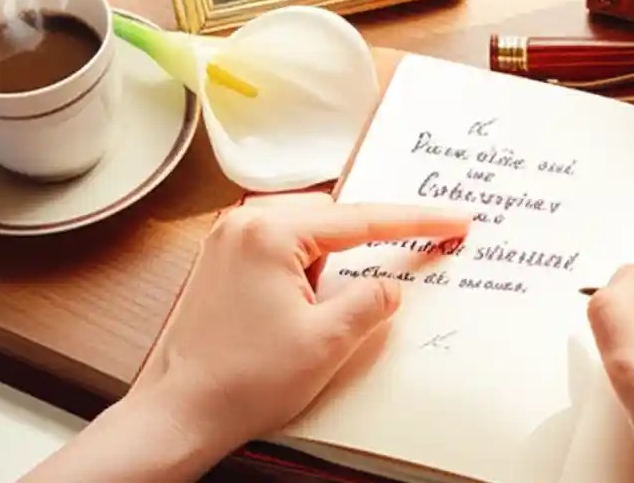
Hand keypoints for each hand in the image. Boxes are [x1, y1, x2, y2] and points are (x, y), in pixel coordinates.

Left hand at [21, 192, 470, 481]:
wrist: (179, 414)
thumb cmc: (242, 380)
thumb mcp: (326, 342)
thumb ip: (370, 302)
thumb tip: (389, 286)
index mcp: (270, 232)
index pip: (361, 219)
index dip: (415, 221)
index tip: (454, 219)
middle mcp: (244, 224)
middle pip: (332, 218)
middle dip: (373, 236)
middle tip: (421, 244)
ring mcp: (227, 241)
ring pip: (307, 233)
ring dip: (336, 257)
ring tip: (351, 293)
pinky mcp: (220, 263)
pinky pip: (281, 249)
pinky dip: (309, 266)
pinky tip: (318, 297)